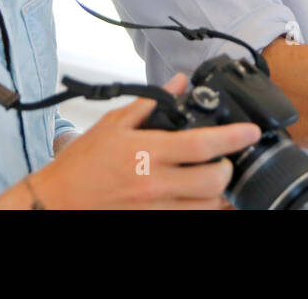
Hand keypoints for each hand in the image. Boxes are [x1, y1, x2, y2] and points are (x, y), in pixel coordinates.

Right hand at [32, 72, 260, 208]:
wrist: (56, 202)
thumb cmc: (82, 164)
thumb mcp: (113, 123)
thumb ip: (150, 103)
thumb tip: (178, 83)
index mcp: (147, 151)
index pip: (202, 143)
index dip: (233, 136)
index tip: (251, 131)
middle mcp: (155, 183)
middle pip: (213, 181)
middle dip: (227, 168)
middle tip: (225, 158)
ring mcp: (154, 209)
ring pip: (206, 206)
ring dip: (216, 192)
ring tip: (210, 178)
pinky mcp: (152, 223)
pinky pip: (189, 218)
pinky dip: (200, 208)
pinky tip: (196, 197)